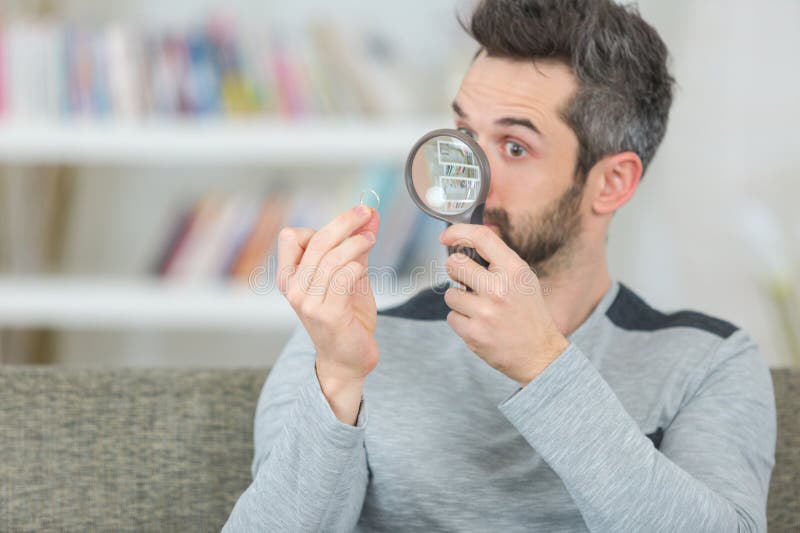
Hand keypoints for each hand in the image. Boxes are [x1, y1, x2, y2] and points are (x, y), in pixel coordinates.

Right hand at [277, 205, 380, 384]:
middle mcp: (293, 289)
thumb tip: (371, 215)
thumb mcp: (350, 275)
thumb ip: (357, 246)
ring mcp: (308, 302)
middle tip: (366, 212)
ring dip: (356, 243)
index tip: (348, 223)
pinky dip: (356, 266)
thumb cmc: (346, 317)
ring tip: (371, 239)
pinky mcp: (327, 314)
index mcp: (289, 277)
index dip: (319, 227)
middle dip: (344, 221)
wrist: (348, 359)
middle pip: (316, 240)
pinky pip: (343, 277)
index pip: (291, 237)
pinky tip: (362, 269)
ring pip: (332, 257)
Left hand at [440, 224, 568, 386]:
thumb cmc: (529, 313)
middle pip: (454, 264)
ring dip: (460, 300)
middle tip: (467, 281)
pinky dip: (461, 320)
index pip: (481, 237)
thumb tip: (466, 240)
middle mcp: (499, 289)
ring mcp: (485, 313)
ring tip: (479, 308)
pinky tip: (479, 324)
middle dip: (456, 270)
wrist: (540, 354)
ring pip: (450, 294)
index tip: (446, 237)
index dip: (458, 232)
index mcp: (514, 271)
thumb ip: (499, 260)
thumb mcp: (523, 279)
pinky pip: (451, 317)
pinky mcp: (474, 334)